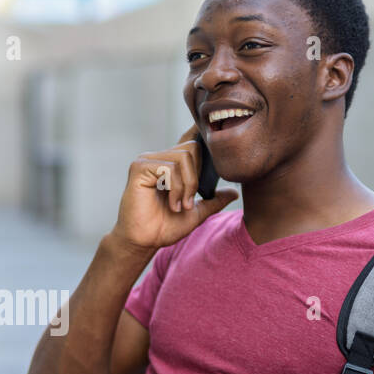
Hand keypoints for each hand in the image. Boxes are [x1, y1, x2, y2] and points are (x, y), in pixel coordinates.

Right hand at [110, 125, 235, 252]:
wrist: (144, 242)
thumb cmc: (164, 228)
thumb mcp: (196, 213)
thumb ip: (213, 201)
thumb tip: (235, 193)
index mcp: (170, 165)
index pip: (189, 142)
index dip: (200, 134)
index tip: (210, 131)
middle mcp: (158, 158)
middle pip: (192, 148)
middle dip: (196, 178)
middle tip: (189, 202)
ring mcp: (147, 161)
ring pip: (183, 157)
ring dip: (187, 186)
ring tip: (180, 205)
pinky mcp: (139, 167)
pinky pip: (170, 167)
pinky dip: (176, 188)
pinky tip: (171, 203)